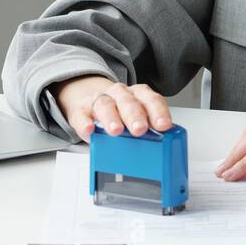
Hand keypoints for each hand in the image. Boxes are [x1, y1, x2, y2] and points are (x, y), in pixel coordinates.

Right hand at [52, 75, 173, 142]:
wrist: (91, 101)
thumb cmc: (120, 114)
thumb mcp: (137, 118)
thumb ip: (150, 131)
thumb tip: (164, 150)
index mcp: (139, 95)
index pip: (151, 100)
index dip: (158, 112)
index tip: (163, 126)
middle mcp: (120, 94)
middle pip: (129, 102)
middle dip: (135, 116)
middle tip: (140, 129)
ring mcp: (100, 100)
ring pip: (105, 105)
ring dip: (111, 118)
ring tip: (116, 131)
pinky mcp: (81, 111)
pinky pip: (82, 115)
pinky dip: (85, 123)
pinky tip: (89, 130)